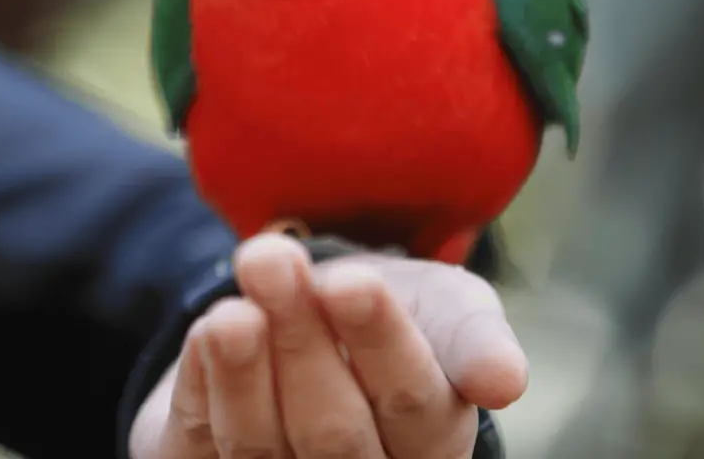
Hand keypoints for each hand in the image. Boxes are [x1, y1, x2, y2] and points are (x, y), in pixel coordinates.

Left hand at [130, 233, 526, 458]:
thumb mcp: (451, 309)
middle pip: (332, 429)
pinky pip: (199, 447)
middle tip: (269, 262)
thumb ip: (476, 340)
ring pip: (259, 446)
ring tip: (230, 309)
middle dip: (300, 340)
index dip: (378, 341)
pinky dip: (201, 387)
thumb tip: (503, 379)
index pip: (411, 402)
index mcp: (429, 440)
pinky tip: (206, 333)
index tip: (350, 281)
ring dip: (241, 371)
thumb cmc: (402, 313)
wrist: (329, 312)